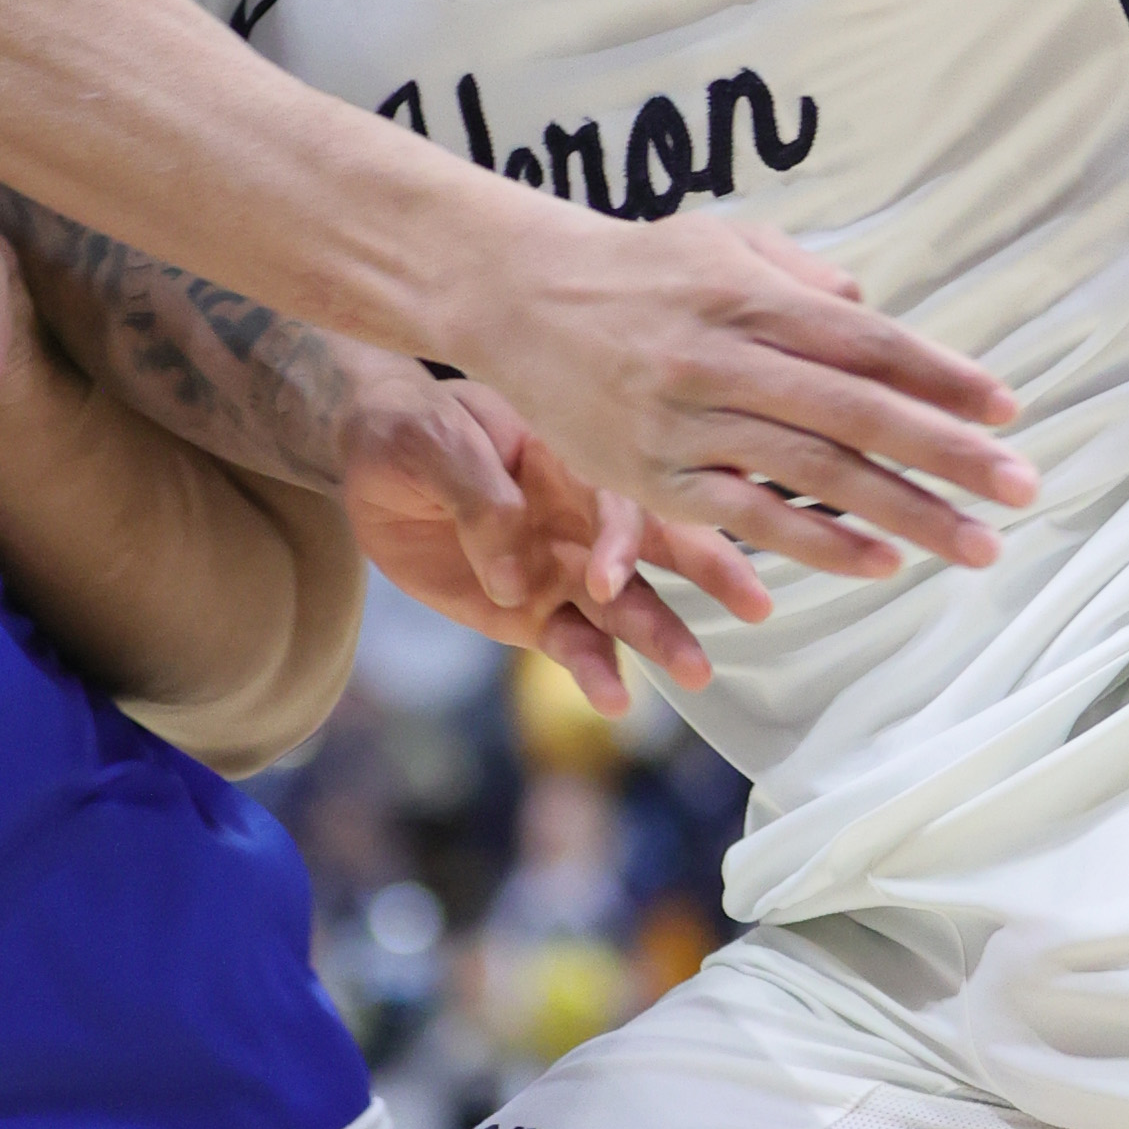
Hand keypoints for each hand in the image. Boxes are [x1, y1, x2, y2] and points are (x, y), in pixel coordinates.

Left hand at [340, 377, 776, 715]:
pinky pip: (574, 645)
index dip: (622, 533)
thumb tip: (515, 576)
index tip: (610, 575)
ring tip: (697, 672)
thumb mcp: (430, 442)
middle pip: (659, 541)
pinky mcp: (531, 611)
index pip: (616, 491)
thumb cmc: (410, 428)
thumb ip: (476, 495)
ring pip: (627, 604)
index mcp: (569, 454)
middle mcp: (581, 512)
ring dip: (663, 635)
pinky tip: (615, 700)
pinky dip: (596, 672)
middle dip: (710, 570)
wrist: (372, 456)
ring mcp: (562, 565)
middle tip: (757, 606)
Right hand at [434, 209, 1034, 583]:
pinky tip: (875, 563)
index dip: (940, 377)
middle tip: (1023, 488)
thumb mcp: (720, 240)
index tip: (1006, 410)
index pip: (866, 342)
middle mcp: (726, 356)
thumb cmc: (634, 265)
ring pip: (813, 473)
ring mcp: (689, 420)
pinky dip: (814, 542)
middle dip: (947, 454)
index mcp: (751, 293)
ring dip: (903, 512)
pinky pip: (745, 515)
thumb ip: (800, 276)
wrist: (516, 292)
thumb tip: (871, 311)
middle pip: (856, 413)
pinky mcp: (654, 473)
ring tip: (975, 544)